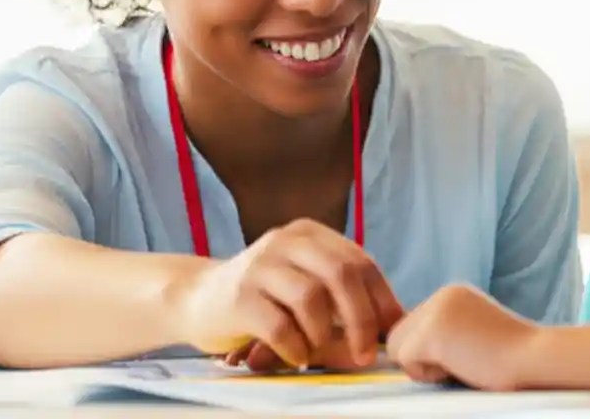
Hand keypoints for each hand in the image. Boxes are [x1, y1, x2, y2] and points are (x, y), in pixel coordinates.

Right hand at [168, 219, 402, 367]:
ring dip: (324, 334)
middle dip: (361, 318)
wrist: (197, 298)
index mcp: (309, 233)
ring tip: (317, 351)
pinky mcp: (238, 296)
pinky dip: (295, 347)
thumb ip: (342, 294)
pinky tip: (295, 356)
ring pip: (311, 298)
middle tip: (365, 353)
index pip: (360, 261)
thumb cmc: (264, 296)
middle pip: (341, 274)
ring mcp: (260, 266)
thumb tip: (391, 326)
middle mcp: (286, 241)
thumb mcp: (304, 281)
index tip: (392, 331)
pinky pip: (280, 326)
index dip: (382, 298)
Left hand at [386, 284, 540, 390]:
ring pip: (397, 346)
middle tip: (465, 362)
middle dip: (423, 356)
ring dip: (425, 366)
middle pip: (399, 334)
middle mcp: (441, 295)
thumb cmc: (514, 359)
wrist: (537, 359)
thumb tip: (410, 352)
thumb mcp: (475, 334)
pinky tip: (461, 367)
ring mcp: (435, 310)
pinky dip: (428, 374)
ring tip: (463, 364)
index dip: (432, 352)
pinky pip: (404, 361)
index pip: (415, 326)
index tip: (469, 355)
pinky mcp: (431, 332)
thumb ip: (448, 333)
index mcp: (453, 294)